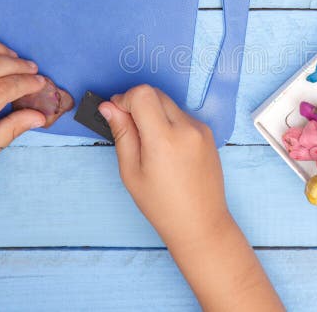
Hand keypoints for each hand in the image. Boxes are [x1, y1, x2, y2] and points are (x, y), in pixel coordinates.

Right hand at [99, 85, 230, 247]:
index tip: (117, 115)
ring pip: (169, 103)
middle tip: (128, 128)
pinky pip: (182, 116)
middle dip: (137, 103)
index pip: (142, 94)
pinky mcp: (208, 133)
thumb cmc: (162, 204)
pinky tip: (166, 149)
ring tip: (149, 145)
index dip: (124, 99)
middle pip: (155, 93)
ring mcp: (201, 129)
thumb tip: (109, 107)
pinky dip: (169, 122)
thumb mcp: (131, 171)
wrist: (200, 222)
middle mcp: (187, 128)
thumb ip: (122, 134)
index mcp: (164, 139)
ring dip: (154, 113)